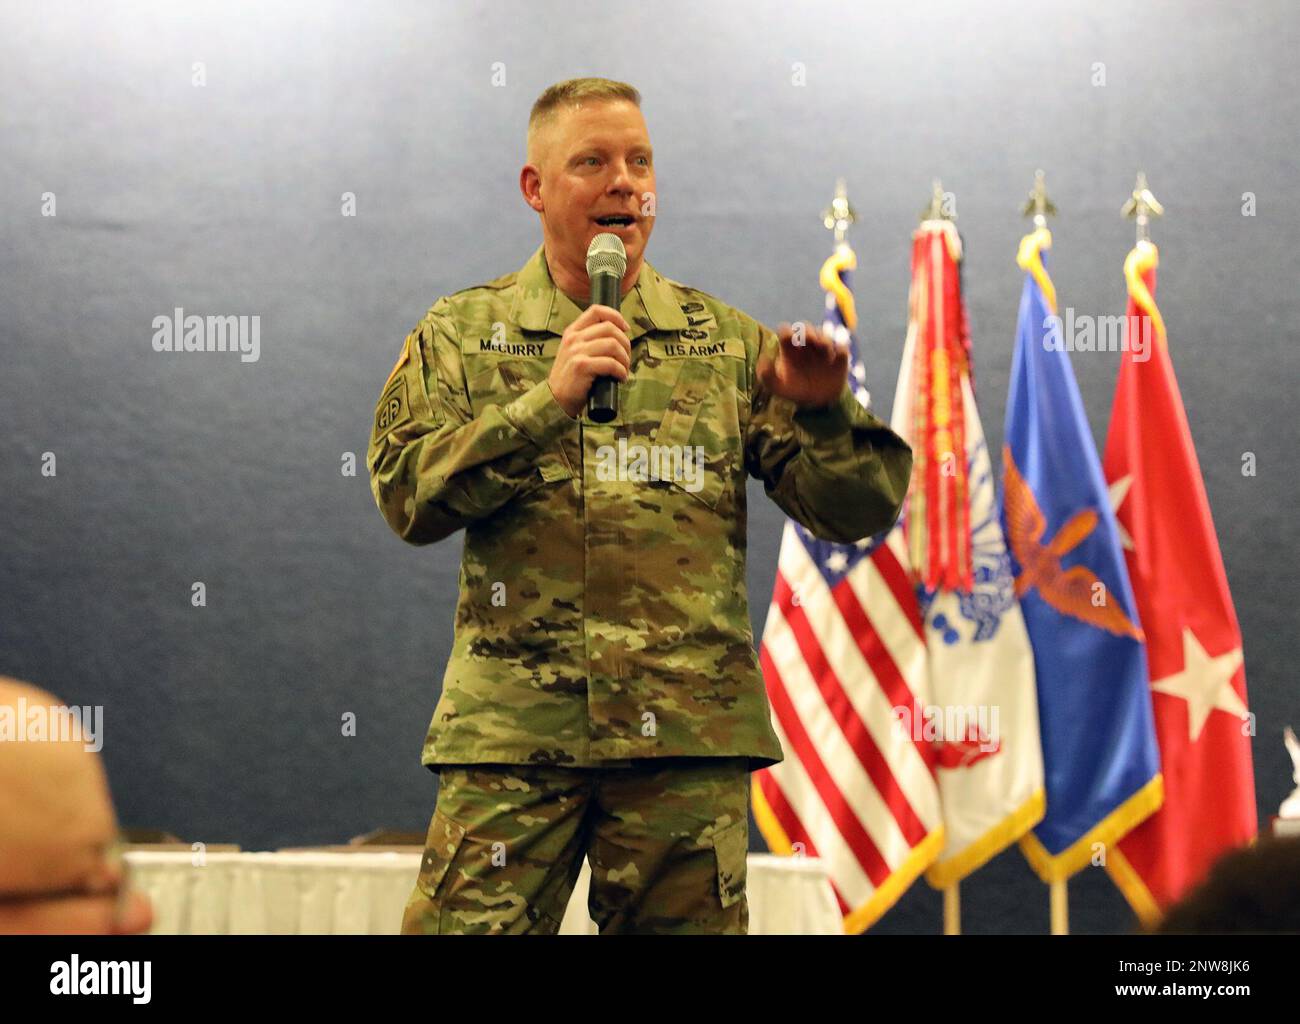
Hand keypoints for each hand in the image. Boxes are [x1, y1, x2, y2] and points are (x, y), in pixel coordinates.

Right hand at [547, 304, 631, 418]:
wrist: (556, 399)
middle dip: (625, 343)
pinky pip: (610, 363)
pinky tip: (620, 378)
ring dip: (625, 359)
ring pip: (613, 344)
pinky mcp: (581, 366)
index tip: (626, 329)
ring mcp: (576, 352)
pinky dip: (621, 371)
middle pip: (609, 328)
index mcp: (572, 332)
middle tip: (627, 359)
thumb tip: (619, 336)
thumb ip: (590, 341)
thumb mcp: (575, 352)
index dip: (616, 316)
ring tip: (624, 370)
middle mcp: (573, 339)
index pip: (596, 311)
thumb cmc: (571, 378)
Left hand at [757, 321, 849, 408]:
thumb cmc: (792, 390)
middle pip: (806, 329)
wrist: (815, 402)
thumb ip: (766, 375)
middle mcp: (806, 345)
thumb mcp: (776, 387)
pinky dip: (840, 350)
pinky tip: (835, 358)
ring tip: (822, 346)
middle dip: (807, 331)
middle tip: (808, 338)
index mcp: (790, 348)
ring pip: (824, 336)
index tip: (788, 338)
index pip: (786, 332)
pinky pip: (842, 349)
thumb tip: (763, 360)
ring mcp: (823, 350)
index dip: (787, 332)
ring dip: (823, 339)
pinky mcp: (838, 358)